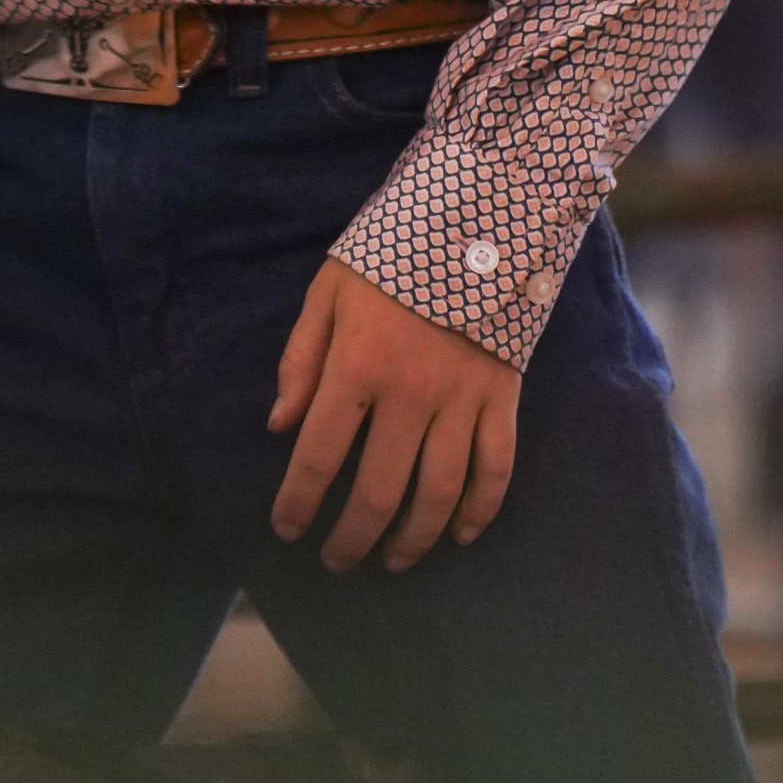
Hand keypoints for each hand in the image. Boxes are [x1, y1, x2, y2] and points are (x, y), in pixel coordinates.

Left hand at [269, 258, 519, 573]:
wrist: (474, 222)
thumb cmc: (388, 258)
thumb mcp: (327, 294)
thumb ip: (300, 361)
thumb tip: (280, 426)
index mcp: (357, 367)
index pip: (317, 455)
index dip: (298, 502)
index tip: (287, 528)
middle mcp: (409, 393)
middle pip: (377, 490)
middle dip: (351, 538)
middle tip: (337, 560)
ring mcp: (461, 400)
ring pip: (437, 492)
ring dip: (413, 538)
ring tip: (392, 560)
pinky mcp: (501, 398)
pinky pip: (495, 467)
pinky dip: (480, 509)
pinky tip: (461, 535)